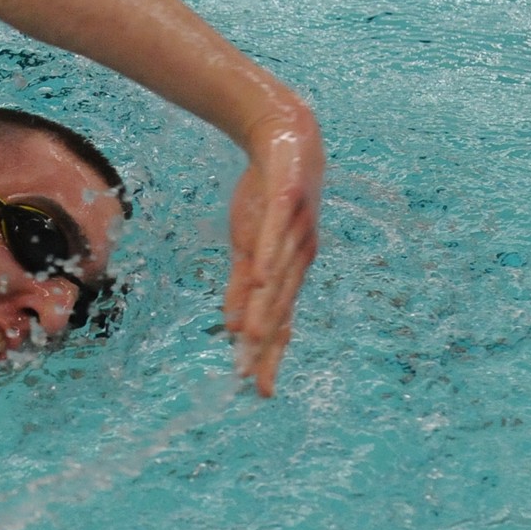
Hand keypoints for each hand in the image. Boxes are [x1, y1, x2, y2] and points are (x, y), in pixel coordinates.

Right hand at [222, 111, 324, 396]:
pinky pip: (276, 234)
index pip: (281, 321)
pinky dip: (269, 257)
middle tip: (255, 380)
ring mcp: (294, 231)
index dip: (272, 355)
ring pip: (277, 278)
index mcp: (290, 271)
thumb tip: (232, 328)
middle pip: (280, 309)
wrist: (284, 139)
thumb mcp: (248, 246)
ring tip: (250, 341)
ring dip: (263, 310)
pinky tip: (259, 279)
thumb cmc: (268, 196)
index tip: (261, 390)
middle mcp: (298, 257)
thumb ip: (241, 288)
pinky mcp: (285, 202)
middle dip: (267, 346)